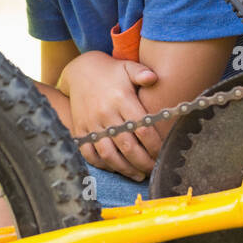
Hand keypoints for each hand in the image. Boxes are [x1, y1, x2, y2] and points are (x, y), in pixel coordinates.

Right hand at [59, 51, 160, 180]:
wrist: (79, 71)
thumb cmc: (111, 72)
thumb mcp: (127, 67)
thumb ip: (142, 72)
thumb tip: (154, 77)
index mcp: (121, 99)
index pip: (142, 128)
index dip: (154, 145)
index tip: (163, 154)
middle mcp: (105, 113)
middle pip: (127, 146)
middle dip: (143, 162)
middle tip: (154, 169)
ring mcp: (91, 124)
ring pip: (108, 154)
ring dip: (125, 168)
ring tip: (138, 174)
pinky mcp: (80, 130)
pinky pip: (89, 153)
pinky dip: (102, 164)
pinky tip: (116, 168)